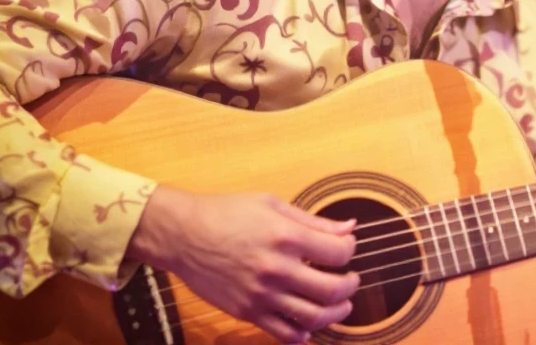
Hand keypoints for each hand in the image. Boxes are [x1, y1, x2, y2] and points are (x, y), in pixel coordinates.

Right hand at [128, 187, 359, 343]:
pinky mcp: (247, 312)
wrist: (183, 235)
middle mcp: (277, 268)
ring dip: (336, 313)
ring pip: (313, 316)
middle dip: (351, 285)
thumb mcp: (272, 204)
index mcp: (286, 236)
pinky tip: (309, 325)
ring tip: (340, 305)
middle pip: (333, 289)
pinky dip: (303, 335)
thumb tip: (349, 227)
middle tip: (351, 280)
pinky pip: (284, 333)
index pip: (338, 252)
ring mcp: (262, 294)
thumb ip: (313, 220)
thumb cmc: (226, 212)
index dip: (350, 249)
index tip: (346, 247)